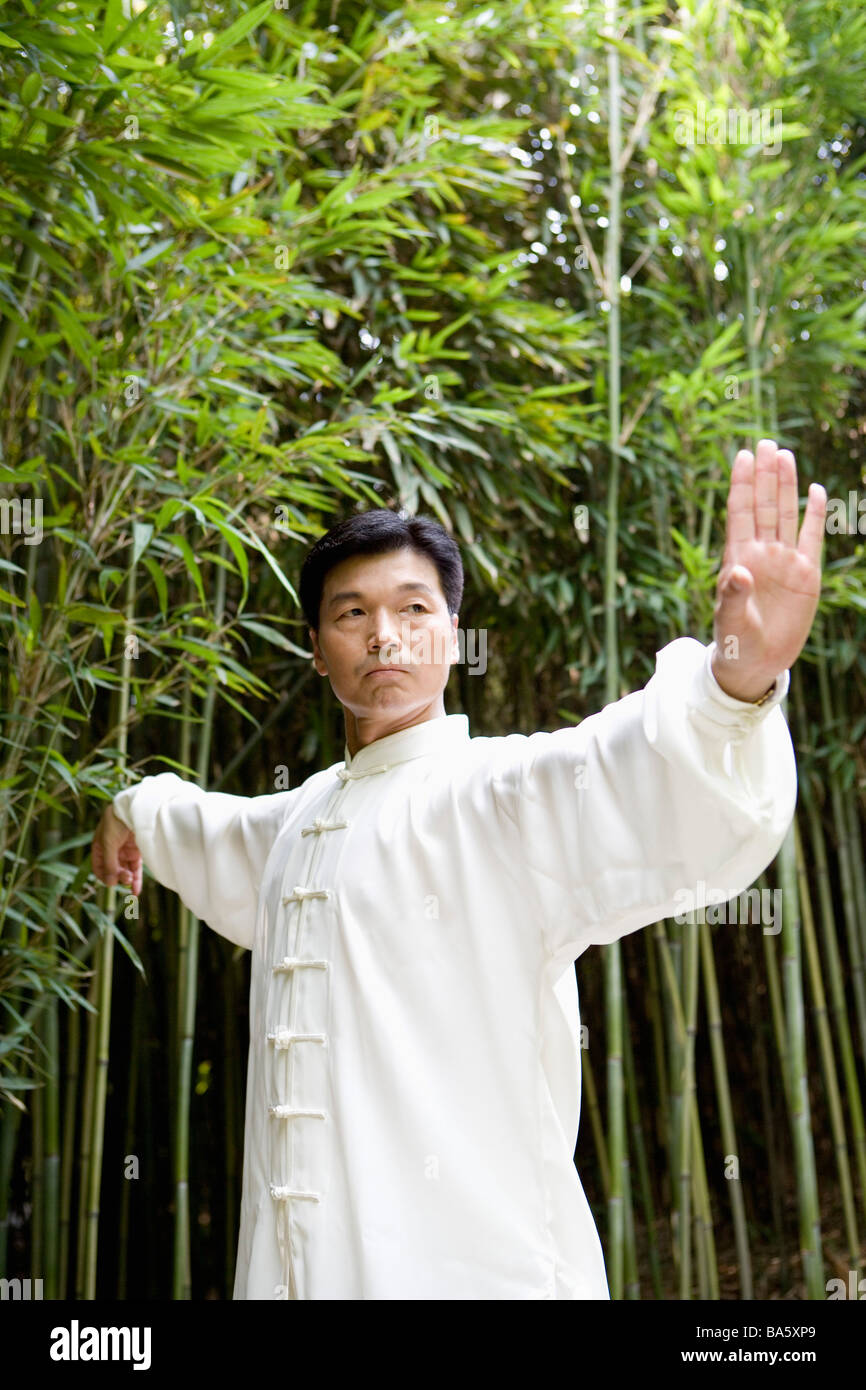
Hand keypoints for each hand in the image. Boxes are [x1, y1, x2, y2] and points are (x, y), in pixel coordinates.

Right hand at [91, 804, 142, 894]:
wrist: (134, 806)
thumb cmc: (117, 822)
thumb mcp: (109, 843)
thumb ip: (109, 864)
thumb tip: (110, 884)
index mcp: (99, 847)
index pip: (98, 868)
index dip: (104, 876)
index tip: (110, 881)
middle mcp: (112, 850)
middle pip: (113, 870)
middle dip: (118, 876)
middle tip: (126, 878)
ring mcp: (125, 851)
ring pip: (125, 870)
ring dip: (127, 878)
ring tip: (131, 882)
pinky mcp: (138, 851)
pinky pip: (135, 868)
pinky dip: (136, 880)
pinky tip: (136, 891)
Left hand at [711, 439, 825, 701]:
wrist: (756, 662)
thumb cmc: (734, 641)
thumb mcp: (730, 620)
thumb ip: (733, 596)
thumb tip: (738, 572)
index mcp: (738, 558)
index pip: (740, 513)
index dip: (741, 484)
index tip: (742, 455)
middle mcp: (761, 553)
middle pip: (763, 505)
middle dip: (765, 474)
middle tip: (767, 442)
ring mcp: (784, 561)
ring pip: (786, 514)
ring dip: (786, 486)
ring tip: (785, 455)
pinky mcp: (805, 574)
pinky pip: (811, 538)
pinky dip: (814, 515)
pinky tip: (816, 490)